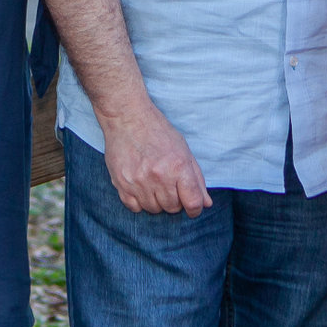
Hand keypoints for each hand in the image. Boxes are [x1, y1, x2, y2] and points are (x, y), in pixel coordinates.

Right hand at [98, 99, 211, 215]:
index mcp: (178, 166)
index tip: (193, 207)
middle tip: (169, 185)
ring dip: (157, 201)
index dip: (195, 209)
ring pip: (153, 209)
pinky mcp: (121, 183)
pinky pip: (134, 207)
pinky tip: (141, 187)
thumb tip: (206, 203)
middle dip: (175, 201)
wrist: (127, 117)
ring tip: (154, 183)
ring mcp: (138, 181)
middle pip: (172, 208)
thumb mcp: (183, 150)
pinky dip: (139, 202)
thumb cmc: (158, 131)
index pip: (193, 202)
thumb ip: (196, 178)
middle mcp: (159, 176)